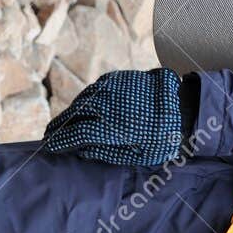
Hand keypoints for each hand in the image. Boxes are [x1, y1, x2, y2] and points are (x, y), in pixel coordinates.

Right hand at [40, 67, 185, 165]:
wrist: (185, 104)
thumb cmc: (164, 137)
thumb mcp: (138, 154)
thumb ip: (106, 152)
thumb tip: (80, 151)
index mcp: (109, 127)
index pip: (75, 134)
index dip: (60, 141)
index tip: (49, 147)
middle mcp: (105, 104)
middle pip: (73, 115)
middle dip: (58, 126)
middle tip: (48, 136)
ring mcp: (109, 88)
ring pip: (81, 100)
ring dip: (70, 113)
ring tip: (61, 124)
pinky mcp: (116, 78)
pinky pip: (93, 91)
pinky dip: (83, 101)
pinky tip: (81, 108)